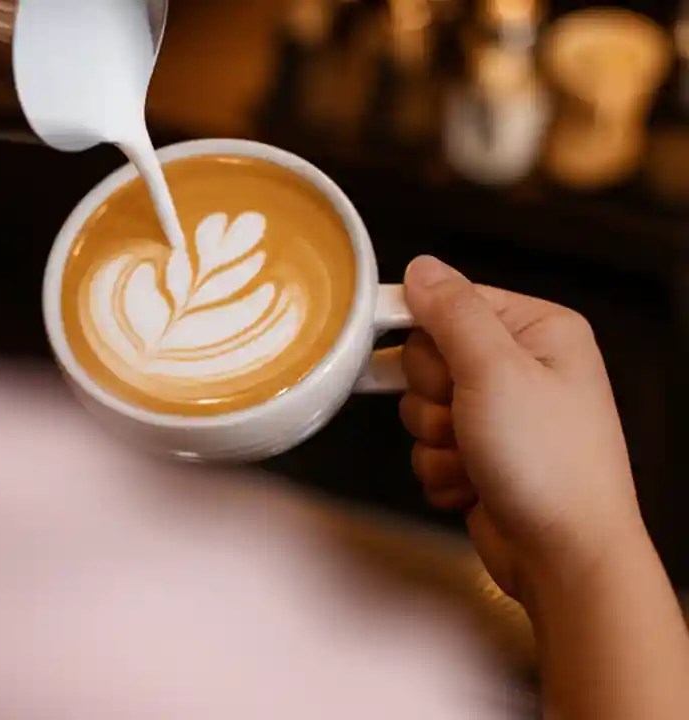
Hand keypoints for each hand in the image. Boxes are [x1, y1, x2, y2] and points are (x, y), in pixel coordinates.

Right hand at [399, 256, 645, 601]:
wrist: (565, 556)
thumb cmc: (549, 465)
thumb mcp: (495, 371)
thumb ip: (452, 312)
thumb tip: (422, 267)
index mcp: (538, 331)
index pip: (450, 303)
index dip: (425, 337)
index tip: (414, 364)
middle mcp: (523, 367)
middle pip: (426, 359)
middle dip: (432, 399)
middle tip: (466, 420)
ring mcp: (501, 415)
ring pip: (419, 408)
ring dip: (435, 441)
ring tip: (476, 459)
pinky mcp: (482, 456)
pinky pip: (427, 450)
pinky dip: (442, 472)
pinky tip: (476, 485)